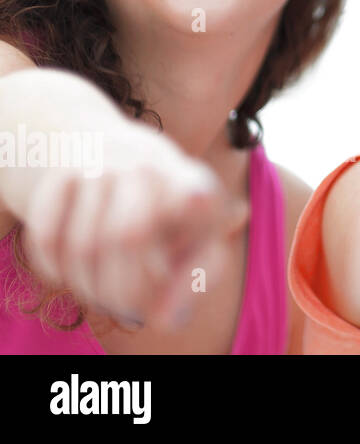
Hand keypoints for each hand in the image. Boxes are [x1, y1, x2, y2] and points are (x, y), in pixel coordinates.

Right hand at [21, 123, 234, 329]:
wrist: (114, 154)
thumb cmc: (167, 213)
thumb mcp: (196, 235)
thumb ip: (196, 277)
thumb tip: (169, 318)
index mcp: (195, 183)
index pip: (193, 195)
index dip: (191, 204)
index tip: (190, 219)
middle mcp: (151, 164)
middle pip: (128, 236)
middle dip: (124, 289)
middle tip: (126, 309)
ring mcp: (104, 163)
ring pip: (86, 244)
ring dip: (88, 286)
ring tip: (99, 293)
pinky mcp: (62, 172)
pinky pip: (48, 236)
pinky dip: (54, 268)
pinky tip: (66, 275)